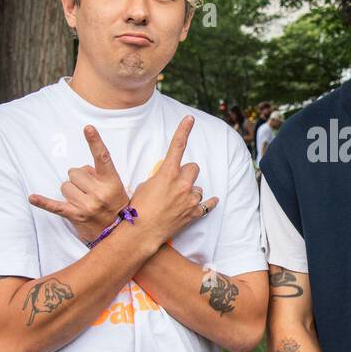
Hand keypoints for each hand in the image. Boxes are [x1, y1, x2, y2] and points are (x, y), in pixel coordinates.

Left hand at [28, 125, 130, 242]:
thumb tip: (81, 171)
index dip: (95, 142)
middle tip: (89, 190)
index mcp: (111, 182)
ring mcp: (86, 205)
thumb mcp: (116, 187)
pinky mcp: (74, 215)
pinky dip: (43, 202)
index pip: (102, 158)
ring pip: (65, 186)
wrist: (118, 232)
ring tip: (82, 200)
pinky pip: (55, 206)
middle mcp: (99, 193)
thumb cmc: (115, 205)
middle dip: (79, 179)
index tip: (88, 128)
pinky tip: (32, 197)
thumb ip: (99, 174)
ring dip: (71, 191)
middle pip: (75, 172)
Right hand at [127, 116, 217, 247]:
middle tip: (177, 180)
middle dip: (187, 172)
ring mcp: (189, 199)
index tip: (190, 119)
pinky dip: (207, 202)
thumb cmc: (138, 208)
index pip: (177, 145)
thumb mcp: (146, 185)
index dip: (184, 130)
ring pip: (198, 186)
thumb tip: (169, 176)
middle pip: (194, 167)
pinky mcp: (194, 212)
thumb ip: (161, 177)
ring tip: (178, 199)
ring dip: (191, 189)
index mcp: (167, 173)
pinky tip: (212, 201)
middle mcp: (182, 184)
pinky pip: (207, 204)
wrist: (141, 232)